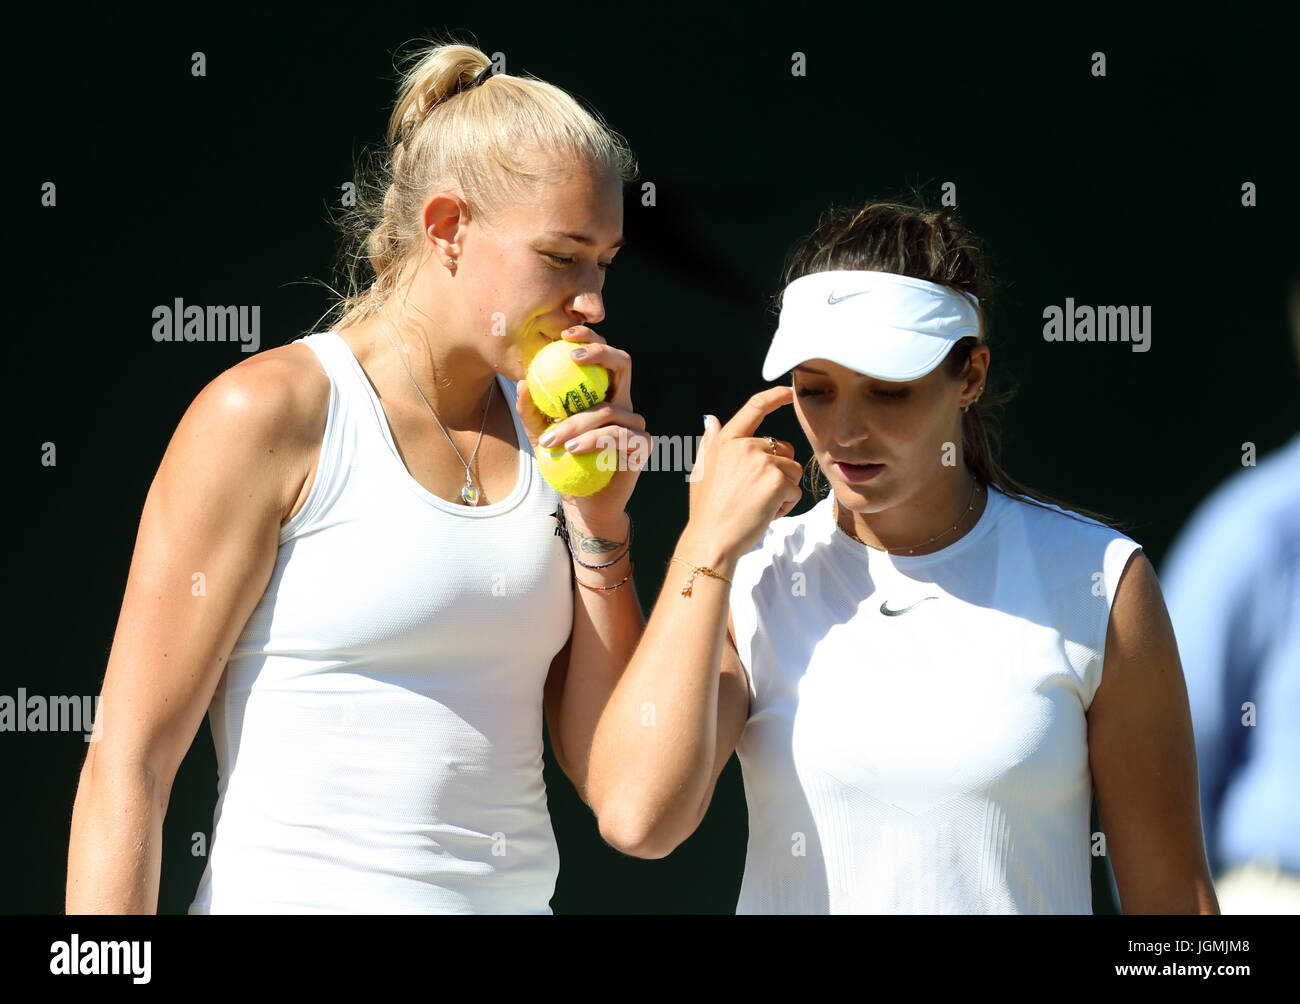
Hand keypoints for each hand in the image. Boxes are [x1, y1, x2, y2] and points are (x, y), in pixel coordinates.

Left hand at [514, 325, 650, 533]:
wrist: (586, 502)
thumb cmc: (565, 465)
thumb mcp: (541, 435)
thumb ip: (532, 412)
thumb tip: (522, 383)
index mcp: (604, 393)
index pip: (602, 355)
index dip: (589, 338)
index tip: (563, 336)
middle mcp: (623, 402)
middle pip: (623, 362)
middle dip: (599, 353)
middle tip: (572, 358)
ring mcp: (636, 423)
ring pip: (609, 410)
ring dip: (576, 423)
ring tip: (551, 439)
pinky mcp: (642, 444)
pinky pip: (617, 436)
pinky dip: (593, 441)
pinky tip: (572, 449)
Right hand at [687, 386, 802, 563]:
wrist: (711, 540)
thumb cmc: (707, 509)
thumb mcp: (701, 470)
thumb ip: (710, 443)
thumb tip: (710, 419)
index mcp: (726, 440)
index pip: (755, 407)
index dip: (774, 396)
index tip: (788, 393)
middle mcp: (745, 445)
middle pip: (784, 448)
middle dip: (779, 471)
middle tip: (755, 495)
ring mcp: (762, 462)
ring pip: (793, 470)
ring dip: (783, 490)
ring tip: (758, 505)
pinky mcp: (777, 481)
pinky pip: (795, 491)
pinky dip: (785, 506)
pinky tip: (764, 514)